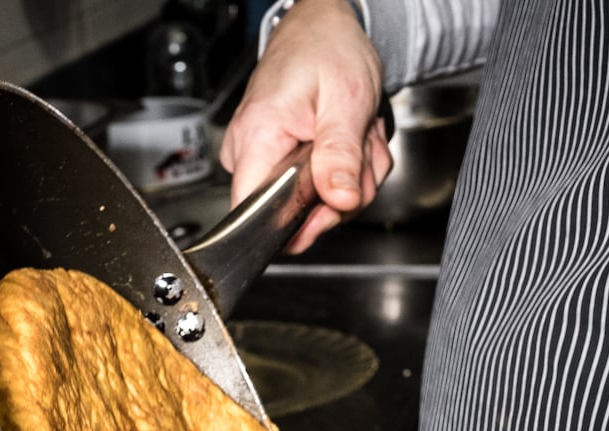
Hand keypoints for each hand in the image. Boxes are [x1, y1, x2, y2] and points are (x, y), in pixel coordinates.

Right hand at [220, 0, 391, 252]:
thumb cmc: (327, 49)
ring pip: (313, 202)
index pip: (253, 213)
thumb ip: (341, 156)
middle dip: (342, 191)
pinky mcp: (275, 158)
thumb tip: (340, 201)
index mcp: (258, 136)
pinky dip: (342, 170)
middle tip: (359, 151)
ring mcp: (261, 156)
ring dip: (349, 176)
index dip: (295, 225)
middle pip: (294, 212)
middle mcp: (250, 151)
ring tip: (355, 137)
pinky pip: (314, 187)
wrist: (323, 28)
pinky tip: (346, 142)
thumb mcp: (347, 101)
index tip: (330, 209)